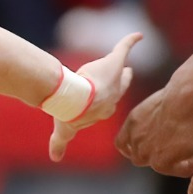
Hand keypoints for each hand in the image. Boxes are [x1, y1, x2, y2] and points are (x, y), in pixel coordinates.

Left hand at [48, 32, 140, 162]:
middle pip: (121, 85)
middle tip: (127, 73)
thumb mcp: (64, 130)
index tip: (110, 95)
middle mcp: (115, 94)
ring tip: (124, 52)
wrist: (77, 101)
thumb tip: (54, 158)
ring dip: (121, 60)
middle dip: (123, 80)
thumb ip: (59, 142)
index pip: (110, 102)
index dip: (110, 98)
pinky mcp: (114, 63)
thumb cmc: (71, 114)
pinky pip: (125, 49)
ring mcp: (116, 78)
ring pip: (120, 69)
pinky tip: (138, 35)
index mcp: (105, 108)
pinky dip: (130, 41)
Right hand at [115, 75, 192, 193]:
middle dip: (165, 158)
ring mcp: (135, 137)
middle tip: (179, 145)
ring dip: (146, 152)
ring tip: (161, 141)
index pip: (173, 171)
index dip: (187, 163)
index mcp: (161, 164)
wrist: (188, 94)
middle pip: (151, 164)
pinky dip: (127, 145)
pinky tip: (139, 140)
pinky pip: (121, 141)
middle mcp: (144, 153)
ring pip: (134, 155)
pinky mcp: (131, 121)